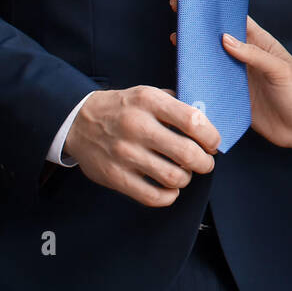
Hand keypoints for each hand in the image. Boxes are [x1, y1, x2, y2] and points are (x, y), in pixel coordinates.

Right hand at [63, 80, 219, 208]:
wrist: (79, 121)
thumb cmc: (123, 108)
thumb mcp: (148, 94)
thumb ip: (176, 105)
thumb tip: (206, 124)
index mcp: (149, 101)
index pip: (193, 121)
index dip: (211, 136)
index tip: (212, 143)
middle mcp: (137, 126)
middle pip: (187, 153)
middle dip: (205, 163)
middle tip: (205, 163)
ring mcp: (125, 153)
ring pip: (173, 177)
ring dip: (186, 178)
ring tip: (184, 173)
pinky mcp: (115, 176)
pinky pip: (152, 196)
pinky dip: (169, 196)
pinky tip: (170, 189)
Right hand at [170, 0, 291, 149]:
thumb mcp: (280, 70)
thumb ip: (254, 55)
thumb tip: (225, 39)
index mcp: (261, 44)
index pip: (238, 22)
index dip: (221, 10)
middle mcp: (246, 58)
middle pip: (220, 38)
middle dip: (202, 27)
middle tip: (181, 14)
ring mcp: (238, 76)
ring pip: (213, 59)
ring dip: (197, 50)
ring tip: (176, 38)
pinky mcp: (232, 96)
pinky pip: (212, 83)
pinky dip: (199, 76)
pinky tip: (185, 71)